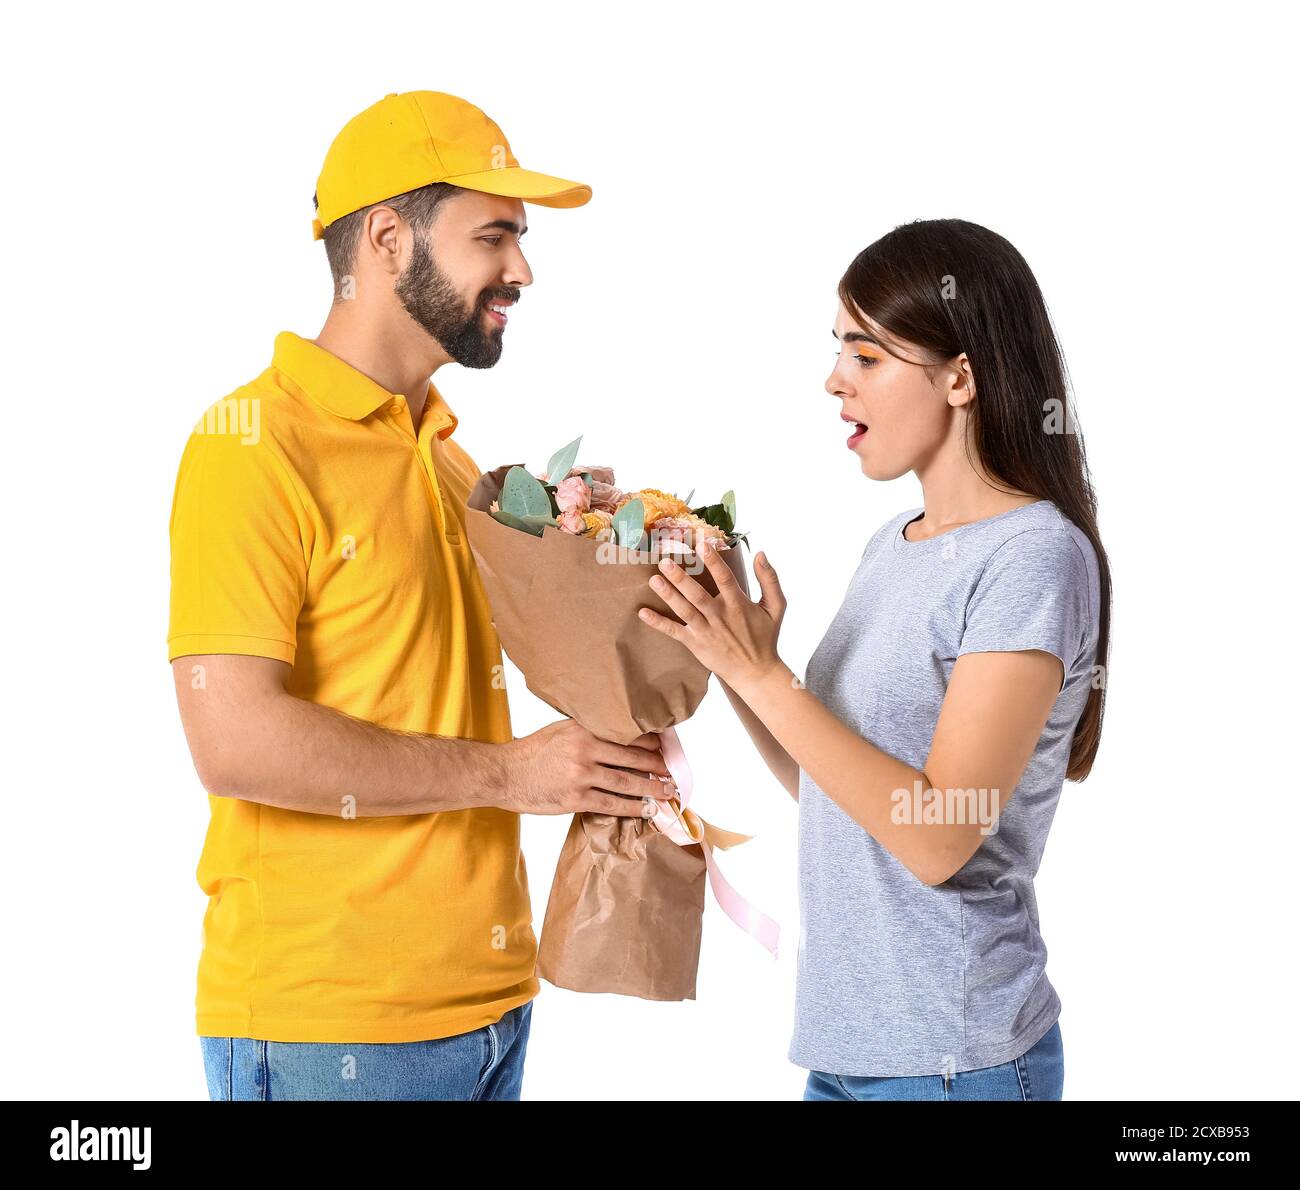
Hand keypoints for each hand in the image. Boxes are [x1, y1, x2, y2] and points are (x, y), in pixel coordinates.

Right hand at [505, 719, 677, 816]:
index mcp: (583, 729)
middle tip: (672, 770)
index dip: (649, 742)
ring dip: (651, 788)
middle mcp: (585, 750)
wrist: (504, 774)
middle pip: (632, 758)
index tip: (664, 747)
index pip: (626, 734)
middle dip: (657, 766)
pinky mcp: (575, 799)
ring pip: (626, 783)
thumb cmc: (531, 751)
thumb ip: (587, 730)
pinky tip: (646, 808)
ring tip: (667, 791)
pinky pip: (611, 804)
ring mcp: (581, 776)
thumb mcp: (560, 729)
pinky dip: (632, 807)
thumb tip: (618, 733)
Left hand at [638, 544, 786, 689]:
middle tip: (664, 561)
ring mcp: (706, 631)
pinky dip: (659, 623)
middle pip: (697, 594)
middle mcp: (720, 617)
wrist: (756, 673)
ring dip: (668, 595)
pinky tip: (643, 613)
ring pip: (684, 610)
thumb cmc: (765, 637)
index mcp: (738, 605)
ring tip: (653, 580)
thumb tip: (761, 554)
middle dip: (681, 578)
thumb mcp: (776, 607)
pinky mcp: (695, 644)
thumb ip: (769, 579)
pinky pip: (674, 632)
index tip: (702, 544)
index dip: (714, 562)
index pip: (725, 579)